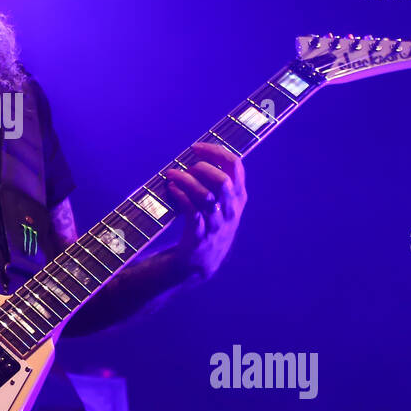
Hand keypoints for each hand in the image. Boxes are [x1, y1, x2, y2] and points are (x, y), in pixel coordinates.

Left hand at [162, 142, 247, 282]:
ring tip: (172, 175)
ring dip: (186, 181)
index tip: (196, 148)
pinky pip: (192, 212)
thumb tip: (197, 154)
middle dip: (201, 169)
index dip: (215, 151)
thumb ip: (216, 181)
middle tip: (186, 168)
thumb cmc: (208, 224)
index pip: (235, 165)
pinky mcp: (200, 236)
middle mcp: (231, 210)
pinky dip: (181, 197)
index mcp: (238, 197)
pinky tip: (172, 190)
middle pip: (223, 181)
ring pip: (206, 196)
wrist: (201, 262)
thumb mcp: (222, 203)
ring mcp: (216, 224)